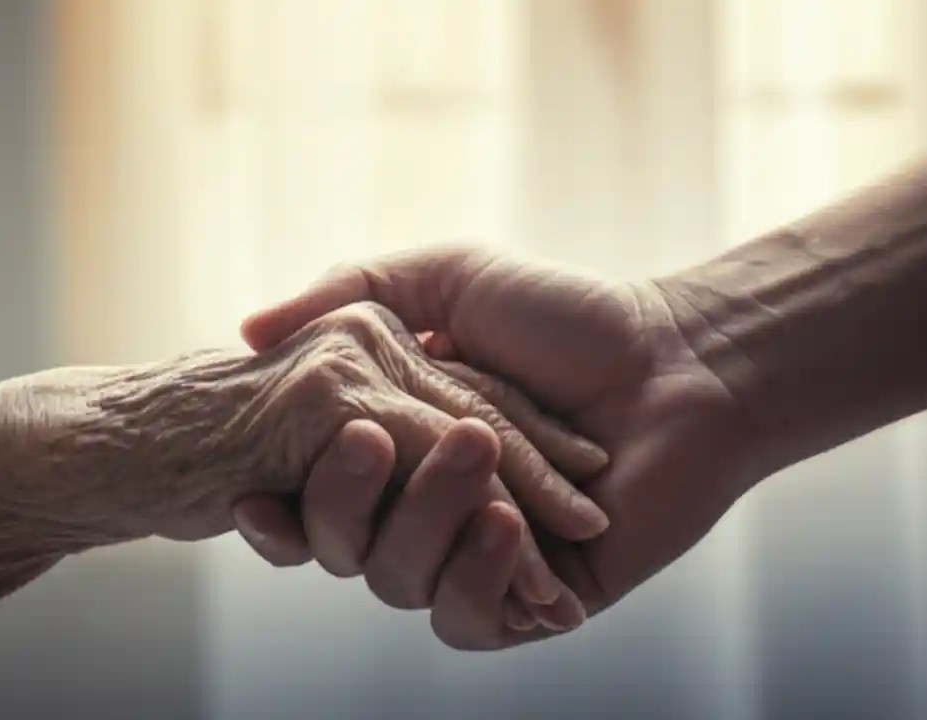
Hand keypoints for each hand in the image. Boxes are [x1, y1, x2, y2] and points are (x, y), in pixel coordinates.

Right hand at [233, 247, 765, 647]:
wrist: (678, 364)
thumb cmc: (568, 315)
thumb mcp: (451, 277)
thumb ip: (352, 289)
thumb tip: (248, 327)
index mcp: (397, 446)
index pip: (307, 495)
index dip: (274, 505)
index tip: (251, 489)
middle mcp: (424, 508)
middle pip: (340, 545)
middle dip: (346, 502)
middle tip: (375, 439)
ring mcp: (473, 556)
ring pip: (397, 582)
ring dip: (426, 522)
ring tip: (480, 454)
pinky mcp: (527, 598)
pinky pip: (466, 619)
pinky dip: (478, 578)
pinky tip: (510, 528)